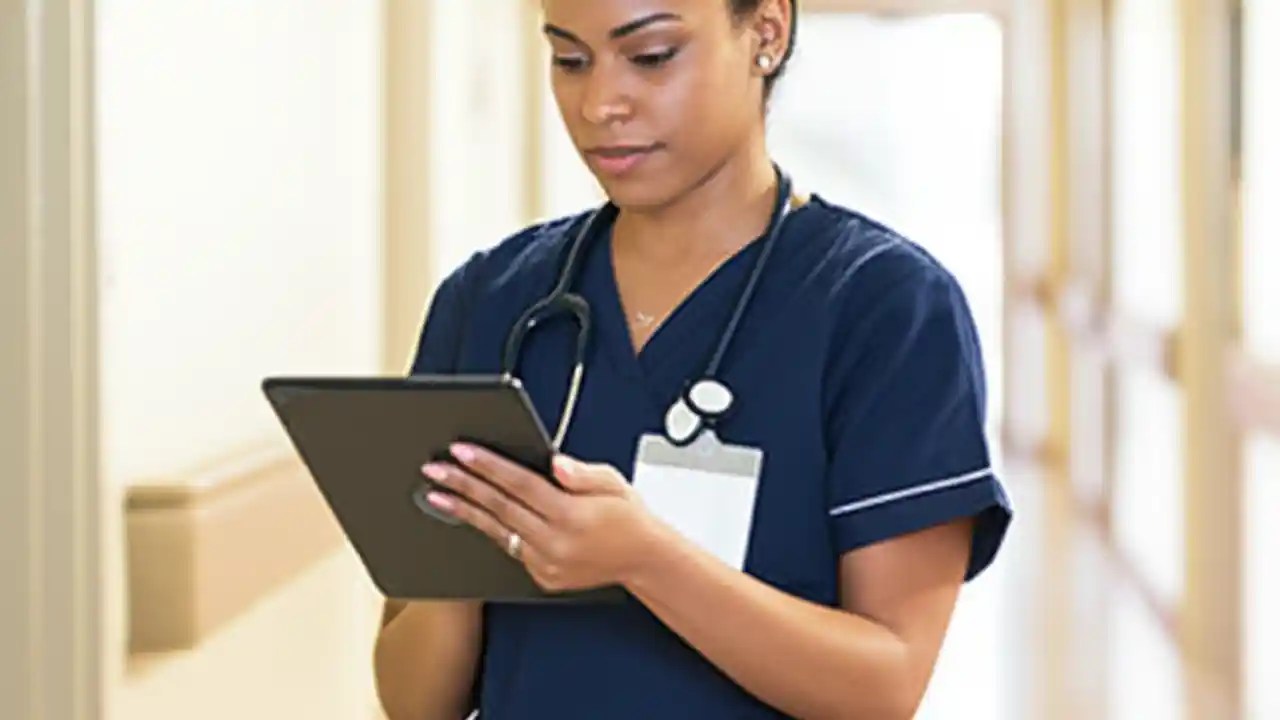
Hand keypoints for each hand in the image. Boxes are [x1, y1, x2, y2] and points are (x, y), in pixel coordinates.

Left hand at [421, 443, 660, 592]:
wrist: (644, 560)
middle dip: (463, 484)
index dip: (488, 466)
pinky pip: (509, 547)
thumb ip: (581, 474)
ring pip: (497, 530)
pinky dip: (489, 528)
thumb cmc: (628, 516)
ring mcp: (546, 563)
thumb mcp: (613, 484)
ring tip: (436, 493)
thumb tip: (555, 464)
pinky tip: (470, 513)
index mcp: (572, 515)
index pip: (520, 484)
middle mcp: (555, 542)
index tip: (461, 451)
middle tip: (434, 468)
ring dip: (463, 510)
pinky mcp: (541, 576)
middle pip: (499, 507)